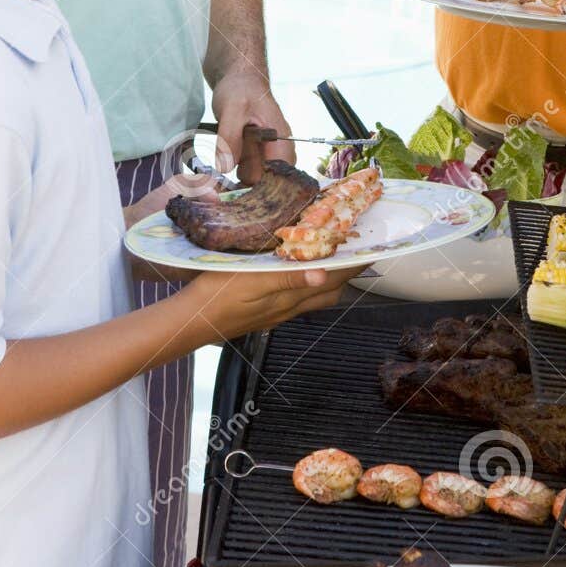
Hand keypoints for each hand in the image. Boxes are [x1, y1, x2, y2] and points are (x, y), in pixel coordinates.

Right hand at [187, 260, 359, 341]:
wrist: (192, 322)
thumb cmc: (216, 297)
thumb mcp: (249, 280)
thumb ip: (287, 278)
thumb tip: (324, 274)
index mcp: (290, 297)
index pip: (334, 279)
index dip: (355, 263)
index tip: (373, 245)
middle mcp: (289, 307)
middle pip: (331, 290)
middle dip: (348, 270)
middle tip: (354, 246)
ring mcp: (278, 312)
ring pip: (316, 295)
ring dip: (329, 276)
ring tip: (331, 253)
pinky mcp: (266, 313)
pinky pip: (298, 298)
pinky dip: (308, 281)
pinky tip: (297, 269)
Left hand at [211, 68, 295, 182]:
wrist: (238, 77)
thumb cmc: (241, 88)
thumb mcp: (232, 109)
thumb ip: (229, 138)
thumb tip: (224, 168)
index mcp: (281, 141)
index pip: (281, 178)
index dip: (263, 190)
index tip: (238, 196)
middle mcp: (277, 151)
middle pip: (267, 184)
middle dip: (245, 189)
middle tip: (219, 189)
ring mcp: (265, 153)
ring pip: (254, 180)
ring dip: (235, 182)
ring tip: (216, 179)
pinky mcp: (253, 153)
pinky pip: (245, 171)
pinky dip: (231, 174)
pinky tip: (217, 172)